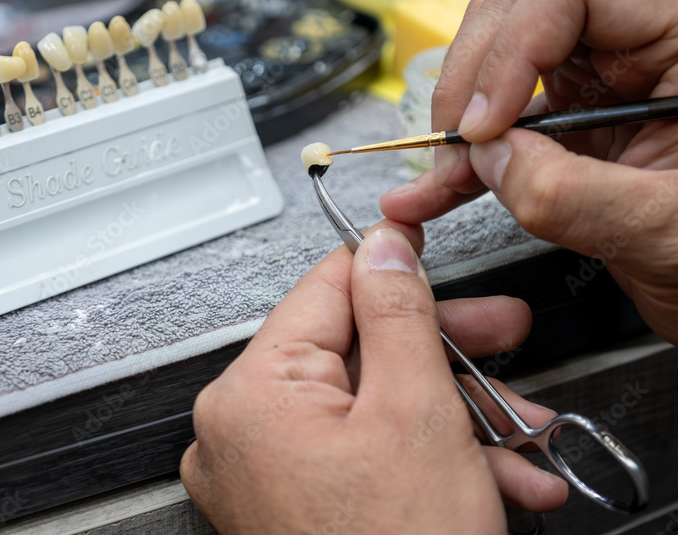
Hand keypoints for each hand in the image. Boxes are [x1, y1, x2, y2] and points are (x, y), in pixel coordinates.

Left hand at [180, 228, 566, 533]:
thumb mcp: (415, 412)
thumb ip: (396, 313)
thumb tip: (382, 249)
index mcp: (251, 393)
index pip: (324, 290)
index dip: (390, 268)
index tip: (426, 253)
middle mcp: (240, 432)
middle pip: (354, 354)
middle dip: (444, 355)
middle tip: (499, 338)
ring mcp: (264, 476)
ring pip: (369, 411)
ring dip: (453, 417)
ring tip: (517, 435)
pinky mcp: (293, 508)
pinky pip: (360, 457)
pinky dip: (425, 461)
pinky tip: (492, 478)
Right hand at [381, 0, 677, 339]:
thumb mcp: (667, 230)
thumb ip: (575, 193)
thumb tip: (492, 159)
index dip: (513, 51)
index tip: (486, 124)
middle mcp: (638, 50)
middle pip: (522, 17)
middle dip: (474, 82)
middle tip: (459, 147)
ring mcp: (601, 86)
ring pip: (498, 64)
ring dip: (459, 120)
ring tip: (443, 175)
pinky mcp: (573, 128)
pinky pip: (501, 126)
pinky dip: (463, 160)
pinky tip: (433, 192)